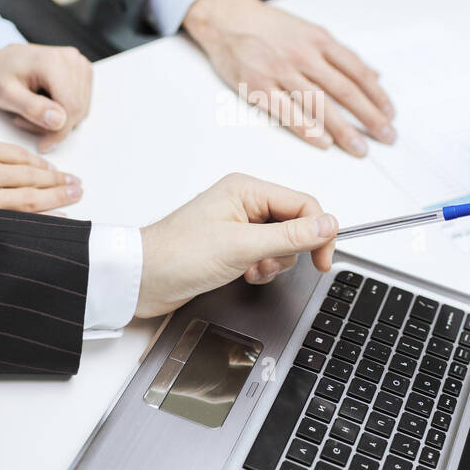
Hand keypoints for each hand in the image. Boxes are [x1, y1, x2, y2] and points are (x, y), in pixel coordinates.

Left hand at [0, 43, 92, 152]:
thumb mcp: (6, 94)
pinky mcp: (82, 73)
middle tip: (26, 123)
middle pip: (78, 108)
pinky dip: (64, 113)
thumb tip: (60, 121)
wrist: (1, 59)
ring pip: (81, 109)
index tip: (45, 145)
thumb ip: (32, 108)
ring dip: (58, 121)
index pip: (71, 105)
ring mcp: (80, 65)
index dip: (60, 131)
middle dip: (55, 127)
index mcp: (53, 62)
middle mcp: (72, 60)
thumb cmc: (0, 74)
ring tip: (30, 114)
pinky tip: (43, 108)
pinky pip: (81, 104)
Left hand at [135, 174, 337, 317]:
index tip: (323, 260)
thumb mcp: (242, 247)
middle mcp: (245, 202)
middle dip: (290, 251)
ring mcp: (239, 224)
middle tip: (270, 265)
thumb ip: (290, 236)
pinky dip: (262, 268)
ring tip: (252, 271)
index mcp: (247, 189)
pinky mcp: (233, 245)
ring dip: (275, 263)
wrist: (142, 280)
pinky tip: (246, 275)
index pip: (303, 204)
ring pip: (283, 243)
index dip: (319, 232)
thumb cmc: (178, 256)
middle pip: (295, 223)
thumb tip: (328, 225)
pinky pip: (266, 254)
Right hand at [183, 0, 394, 156]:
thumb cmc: (271, 27)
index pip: (358, 72)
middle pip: (345, 91)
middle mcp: (304, 55)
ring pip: (320, 105)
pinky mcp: (258, 86)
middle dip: (370, 117)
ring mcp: (280, 71)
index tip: (390, 115)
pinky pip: (287, 112)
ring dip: (344, 130)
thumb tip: (374, 75)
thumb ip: (340, 55)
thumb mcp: (310, 31)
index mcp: (320, 41)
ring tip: (360, 148)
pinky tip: (324, 143)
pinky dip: (308, 129)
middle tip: (387, 137)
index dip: (377, 96)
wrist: (228, 18)